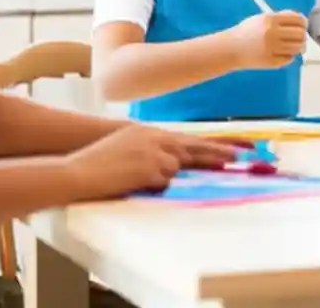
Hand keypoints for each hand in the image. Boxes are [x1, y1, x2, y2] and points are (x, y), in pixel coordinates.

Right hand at [64, 125, 243, 199]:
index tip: (236, 149)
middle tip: (242, 157)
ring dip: (164, 176)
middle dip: (219, 154)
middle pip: (195, 149)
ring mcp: (154, 154)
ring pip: (176, 170)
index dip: (213, 145)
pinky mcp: (150, 169)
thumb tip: (171, 165)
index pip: (189, 140)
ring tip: (144, 174)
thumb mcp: (126, 146)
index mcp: (149, 133)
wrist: (77, 170)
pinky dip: (154, 186)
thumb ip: (150, 150)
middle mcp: (155, 139)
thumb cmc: (97, 163)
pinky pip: (162, 182)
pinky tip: (133, 182)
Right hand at [232, 11, 307, 68]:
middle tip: (300, 38)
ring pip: (297, 48)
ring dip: (298, 47)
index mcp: (270, 19)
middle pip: (300, 34)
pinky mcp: (271, 62)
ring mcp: (271, 49)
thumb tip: (302, 21)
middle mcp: (272, 33)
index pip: (298, 20)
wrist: (230, 48)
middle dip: (303, 36)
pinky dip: (289, 56)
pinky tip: (281, 53)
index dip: (303, 23)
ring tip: (292, 46)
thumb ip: (281, 18)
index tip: (303, 26)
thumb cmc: (248, 32)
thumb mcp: (261, 19)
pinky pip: (289, 58)